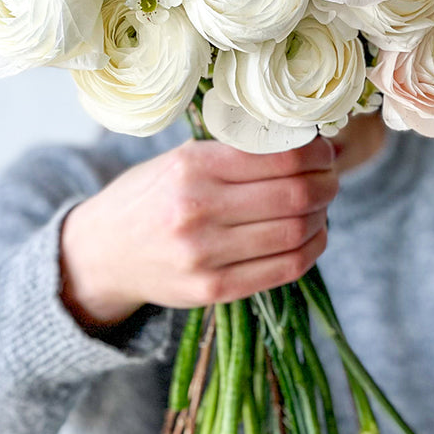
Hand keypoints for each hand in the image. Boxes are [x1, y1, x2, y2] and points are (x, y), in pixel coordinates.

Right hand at [59, 137, 338, 330]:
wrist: (102, 253)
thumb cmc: (149, 197)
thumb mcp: (179, 159)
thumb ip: (236, 151)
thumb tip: (309, 144)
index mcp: (191, 167)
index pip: (278, 156)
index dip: (315, 153)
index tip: (323, 151)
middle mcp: (197, 210)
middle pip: (294, 196)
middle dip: (326, 184)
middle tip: (330, 177)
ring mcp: (205, 255)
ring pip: (295, 233)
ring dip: (322, 216)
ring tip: (321, 205)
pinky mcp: (212, 290)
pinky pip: (284, 270)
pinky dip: (312, 249)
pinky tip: (313, 235)